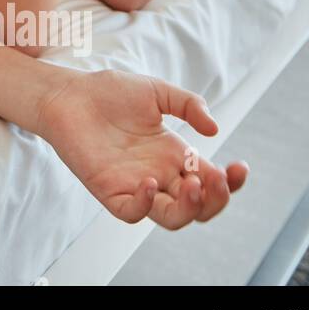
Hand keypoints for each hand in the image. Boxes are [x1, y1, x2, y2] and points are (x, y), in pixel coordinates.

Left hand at [35, 69, 248, 228]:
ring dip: (189, 208)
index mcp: (174, 156)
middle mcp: (160, 175)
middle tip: (215, 178)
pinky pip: (132, 212)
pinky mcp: (109, 189)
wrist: (68, 93)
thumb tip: (214, 131)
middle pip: (198, 207)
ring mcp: (135, 185)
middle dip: (216, 199)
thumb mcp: (157, 92)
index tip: (240, 166)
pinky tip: (150, 181)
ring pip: (172, 217)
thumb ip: (189, 105)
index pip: (212, 181)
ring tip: (191, 184)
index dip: (231, 182)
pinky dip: (144, 204)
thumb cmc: (109, 92)